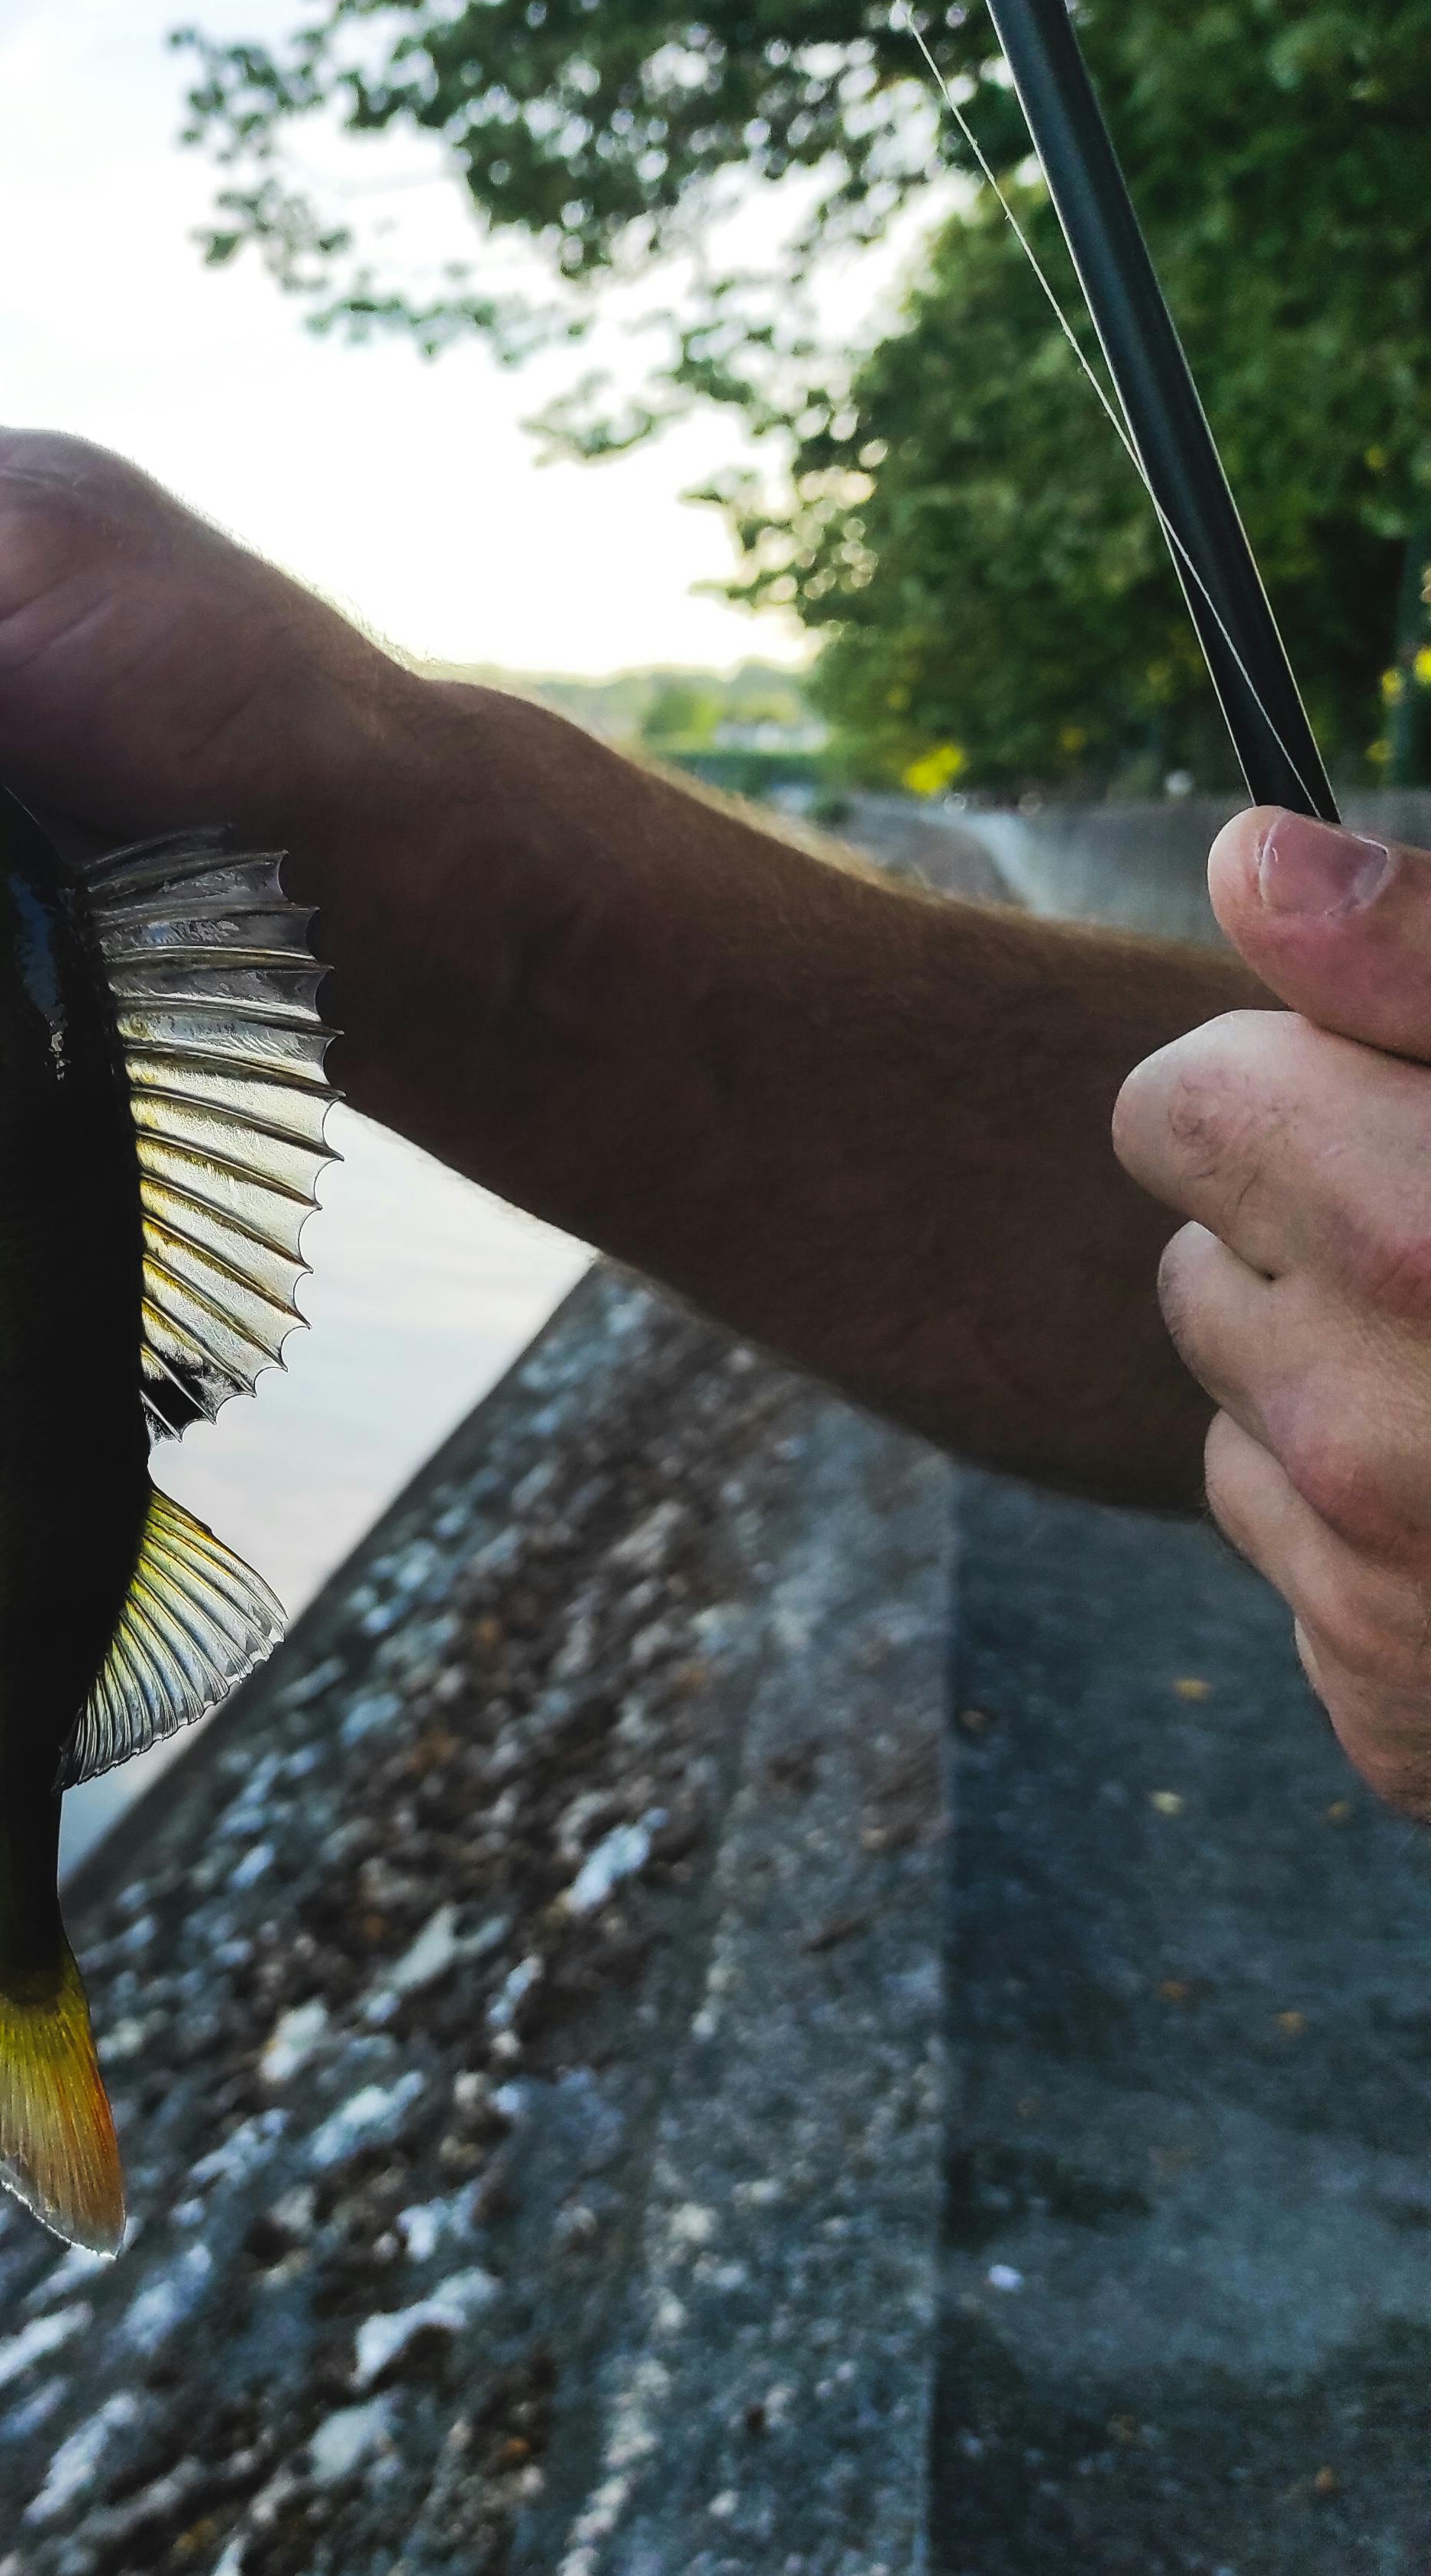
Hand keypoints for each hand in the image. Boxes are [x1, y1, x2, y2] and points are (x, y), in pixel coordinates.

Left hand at [1116, 809, 1430, 1809]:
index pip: (1184, 1105)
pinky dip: (1387, 1540)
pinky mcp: (1390, 1716)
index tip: (1384, 1103)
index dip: (1293, 1081)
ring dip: (1349, 1382)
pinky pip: (1296, 1564)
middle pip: (1204, 1261)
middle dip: (1317, 1228)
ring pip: (1245, 1414)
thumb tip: (1251, 859)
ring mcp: (1384, 1594)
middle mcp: (1386, 1434)